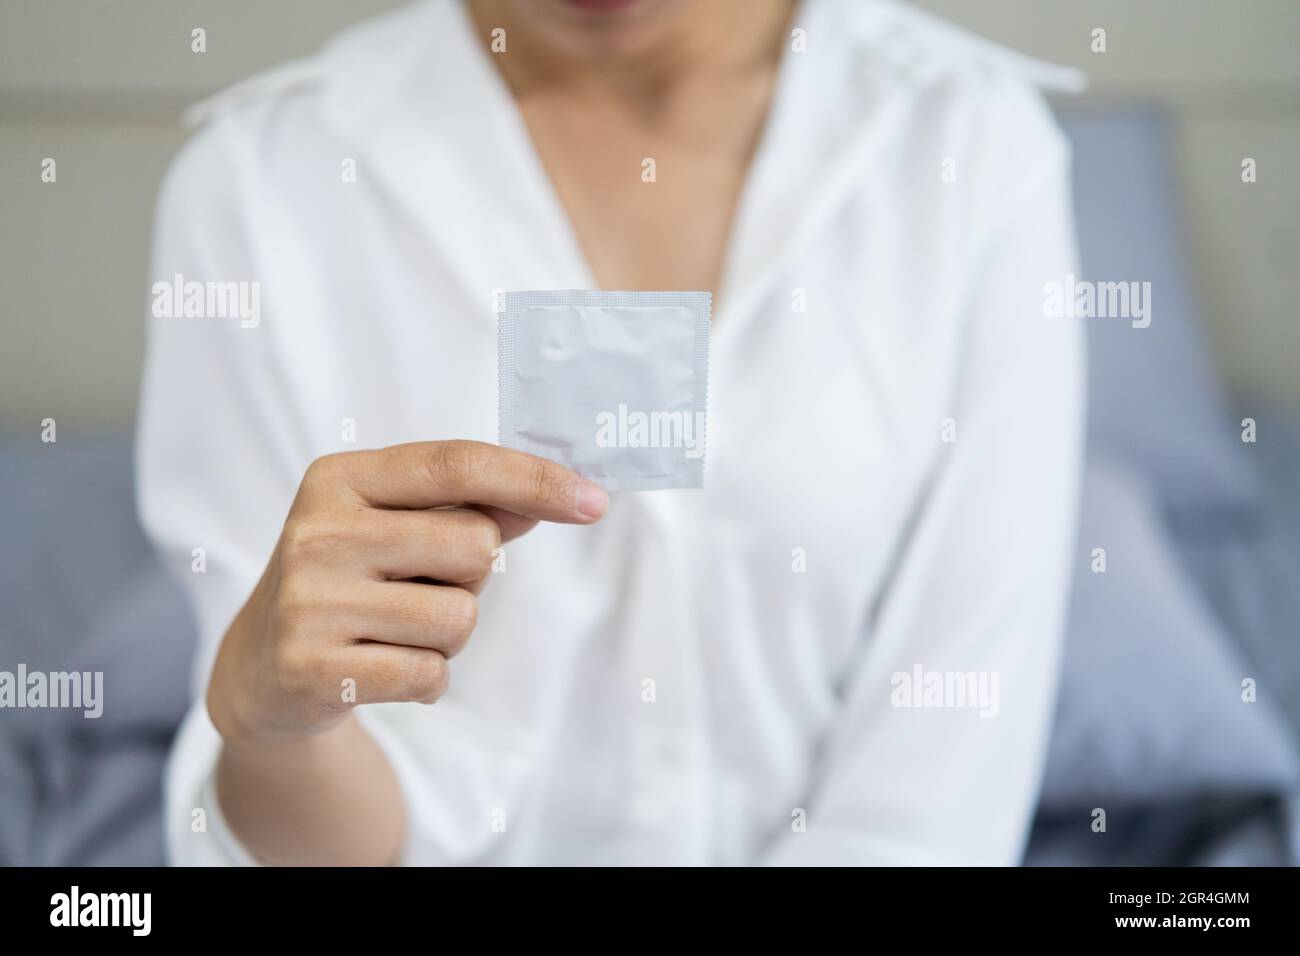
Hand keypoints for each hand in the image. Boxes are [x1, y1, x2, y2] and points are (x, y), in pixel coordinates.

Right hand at [206, 440, 607, 743]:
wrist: (260, 667)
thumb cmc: (351, 581)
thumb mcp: (397, 527)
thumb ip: (470, 508)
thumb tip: (555, 496)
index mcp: (340, 478)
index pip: (458, 465)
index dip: (535, 479)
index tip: (594, 501)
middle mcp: (317, 531)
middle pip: (475, 547)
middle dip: (472, 578)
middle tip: (420, 589)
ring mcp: (309, 601)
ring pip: (460, 617)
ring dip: (449, 635)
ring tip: (397, 631)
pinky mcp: (313, 669)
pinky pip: (431, 673)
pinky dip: (428, 679)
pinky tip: (383, 668)